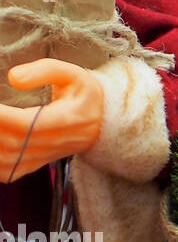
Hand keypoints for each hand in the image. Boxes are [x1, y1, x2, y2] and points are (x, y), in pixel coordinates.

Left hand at [0, 59, 104, 182]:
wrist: (104, 122)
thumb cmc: (85, 95)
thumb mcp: (73, 74)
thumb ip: (45, 70)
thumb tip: (13, 77)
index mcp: (65, 119)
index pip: (26, 123)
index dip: (1, 117)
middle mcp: (53, 142)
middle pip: (10, 142)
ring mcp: (43, 157)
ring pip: (5, 160)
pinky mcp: (35, 164)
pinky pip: (7, 171)